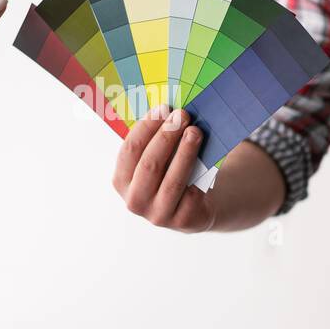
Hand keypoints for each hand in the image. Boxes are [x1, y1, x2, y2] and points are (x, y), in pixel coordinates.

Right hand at [112, 104, 214, 232]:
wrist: (192, 207)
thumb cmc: (170, 172)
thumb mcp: (158, 159)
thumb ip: (157, 140)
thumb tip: (172, 112)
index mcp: (121, 181)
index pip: (130, 150)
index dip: (147, 127)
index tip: (164, 108)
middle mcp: (135, 200)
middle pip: (150, 164)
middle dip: (167, 136)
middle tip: (183, 116)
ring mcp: (158, 214)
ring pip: (172, 180)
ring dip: (185, 152)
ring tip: (196, 131)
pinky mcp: (182, 220)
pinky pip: (193, 193)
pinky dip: (201, 172)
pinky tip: (208, 155)